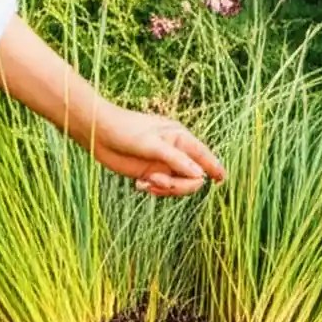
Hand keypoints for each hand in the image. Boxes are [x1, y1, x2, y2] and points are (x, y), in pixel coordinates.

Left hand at [89, 106, 224, 196]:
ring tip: (147, 183)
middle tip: (160, 184)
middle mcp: (175, 152)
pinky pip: (162, 189)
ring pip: (178, 185)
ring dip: (165, 189)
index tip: (222, 180)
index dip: (215, 168)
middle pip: (193, 177)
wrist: (99, 134)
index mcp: (180, 138)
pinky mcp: (150, 173)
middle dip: (180, 186)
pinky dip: (154, 190)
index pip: (204, 155)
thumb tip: (200, 174)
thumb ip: (176, 159)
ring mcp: (163, 164)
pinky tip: (139, 185)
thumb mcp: (152, 144)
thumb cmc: (125, 130)